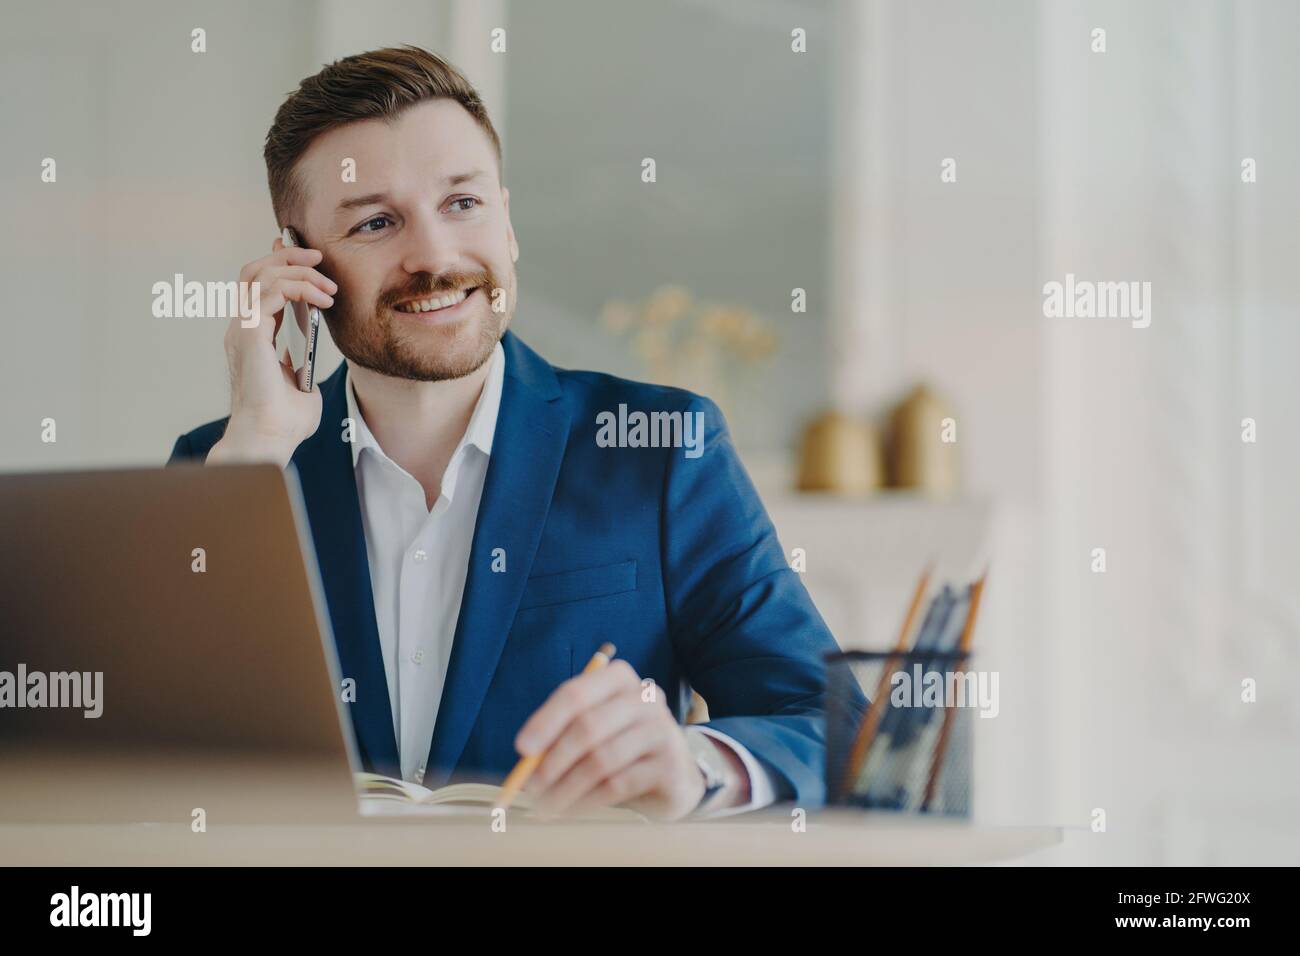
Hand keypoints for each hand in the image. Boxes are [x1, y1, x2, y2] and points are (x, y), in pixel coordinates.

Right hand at [206, 236, 335, 466]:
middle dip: (288, 256)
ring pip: (261, 274)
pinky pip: (271, 291)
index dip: (281, 264)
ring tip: (329, 286)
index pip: (259, 286)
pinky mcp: (249, 332)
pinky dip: (300, 288)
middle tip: (319, 258)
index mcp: (251, 336)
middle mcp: (241, 327)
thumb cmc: (284, 420)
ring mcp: (241, 328)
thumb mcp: (300, 382)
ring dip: (300, 271)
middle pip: (254, 270)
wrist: (270, 437)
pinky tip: (323, 301)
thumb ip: (301, 362)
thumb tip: (309, 353)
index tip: (309, 257)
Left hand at [515, 659, 706, 820]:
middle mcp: (645, 697)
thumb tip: (526, 760)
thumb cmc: (622, 746)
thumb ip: (562, 736)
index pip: (575, 693)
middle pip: (588, 726)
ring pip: (601, 760)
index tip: (522, 749)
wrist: (675, 774)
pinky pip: (618, 785)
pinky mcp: (669, 764)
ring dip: (566, 787)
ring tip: (546, 806)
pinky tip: (571, 811)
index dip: (545, 721)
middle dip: (553, 761)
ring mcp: (661, 729)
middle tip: (530, 787)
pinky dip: (587, 801)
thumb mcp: (594, 730)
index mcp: (619, 678)